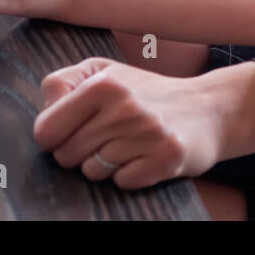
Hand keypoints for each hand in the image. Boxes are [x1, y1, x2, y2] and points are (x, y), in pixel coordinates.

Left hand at [33, 57, 224, 187]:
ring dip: (106, 164)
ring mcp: (148, 132)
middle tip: (108, 136)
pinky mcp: (167, 157)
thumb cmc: (146, 93)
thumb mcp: (104, 72)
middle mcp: (126, 105)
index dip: (56, 137)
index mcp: (104, 83)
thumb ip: (64, 83)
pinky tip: (146, 156)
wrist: (208, 108)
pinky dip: (131, 174)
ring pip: (93, 172)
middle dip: (80, 152)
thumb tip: (46, 110)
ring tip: (130, 144)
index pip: (46, 131)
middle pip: (66, 155)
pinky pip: (123, 182)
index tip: (77, 129)